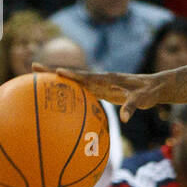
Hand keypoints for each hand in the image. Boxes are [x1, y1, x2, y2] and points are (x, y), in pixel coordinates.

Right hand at [32, 64, 167, 119]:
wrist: (153, 87)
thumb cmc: (148, 93)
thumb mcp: (142, 100)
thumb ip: (132, 107)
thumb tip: (124, 119)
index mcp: (107, 79)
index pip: (86, 76)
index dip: (72, 75)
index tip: (57, 72)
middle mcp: (99, 79)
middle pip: (73, 75)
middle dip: (52, 71)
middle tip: (32, 66)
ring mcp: (98, 84)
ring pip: (73, 82)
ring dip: (55, 80)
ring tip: (35, 79)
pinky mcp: (99, 91)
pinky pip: (79, 91)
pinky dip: (67, 91)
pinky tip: (56, 97)